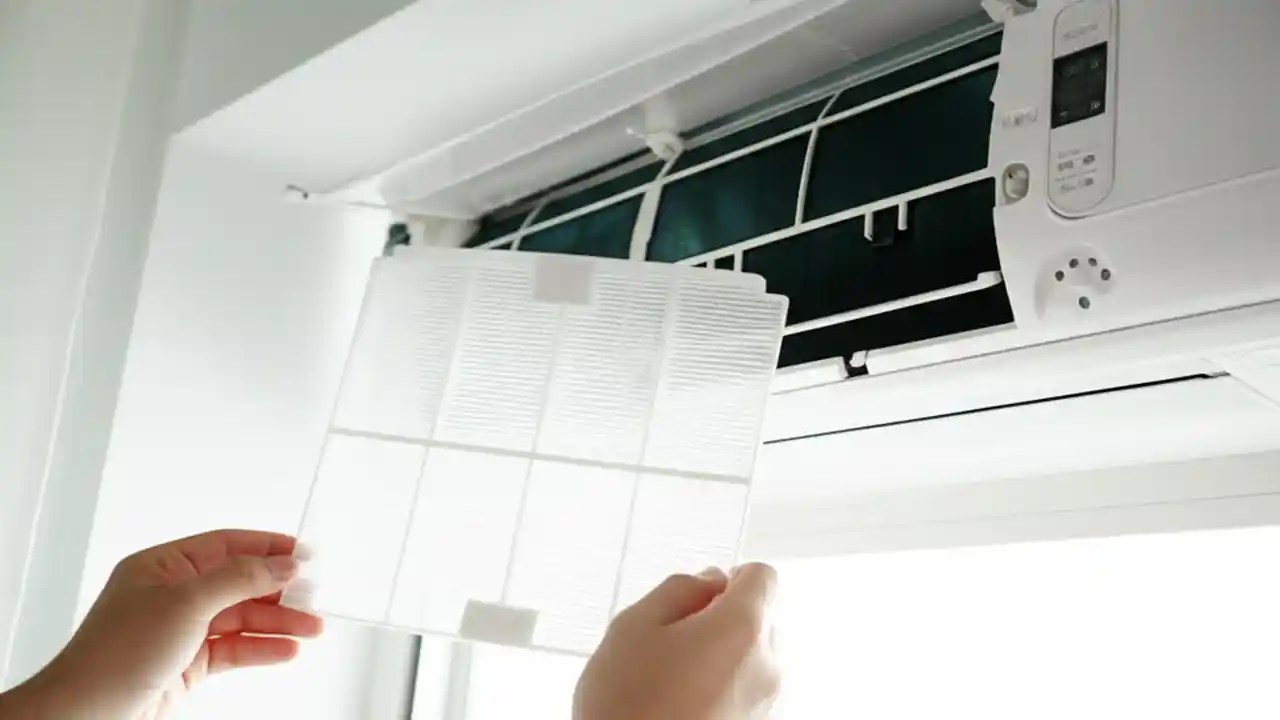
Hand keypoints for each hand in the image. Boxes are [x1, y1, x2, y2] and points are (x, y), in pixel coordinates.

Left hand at [1, 530, 321, 718]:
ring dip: (279, 622)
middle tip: (315, 594)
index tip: (305, 553)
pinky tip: (287, 650)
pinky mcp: (189, 664)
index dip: (266, 546)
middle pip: (240, 583)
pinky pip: (235, 649)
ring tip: (313, 628)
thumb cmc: (116, 655)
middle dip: (279, 589)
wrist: (87, 716)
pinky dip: (263, 649)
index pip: (225, 545)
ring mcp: (182, 631)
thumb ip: (239, 578)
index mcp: (163, 566)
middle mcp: (173, 595)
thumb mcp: (185, 603)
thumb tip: (282, 562)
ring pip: (242, 618)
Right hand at [575, 563, 779, 719]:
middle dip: (720, 621)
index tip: (698, 596)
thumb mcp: (634, 627)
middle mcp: (767, 666)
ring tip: (669, 682)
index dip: (728, 578)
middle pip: (757, 619)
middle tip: (670, 643)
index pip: (762, 575)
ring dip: (718, 658)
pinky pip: (743, 693)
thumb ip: (678, 589)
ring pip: (749, 658)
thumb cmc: (627, 707)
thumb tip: (707, 582)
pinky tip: (679, 706)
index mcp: (743, 628)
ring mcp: (765, 704)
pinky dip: (718, 690)